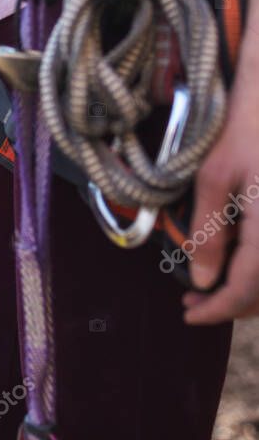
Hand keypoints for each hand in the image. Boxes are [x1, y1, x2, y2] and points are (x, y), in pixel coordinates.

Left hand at [184, 58, 258, 322]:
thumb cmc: (247, 125)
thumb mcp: (214, 176)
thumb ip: (208, 232)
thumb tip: (203, 280)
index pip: (248, 288)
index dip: (218, 309)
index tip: (189, 314)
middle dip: (233, 302)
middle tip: (193, 299)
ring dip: (250, 288)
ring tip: (211, 282)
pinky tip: (237, 256)